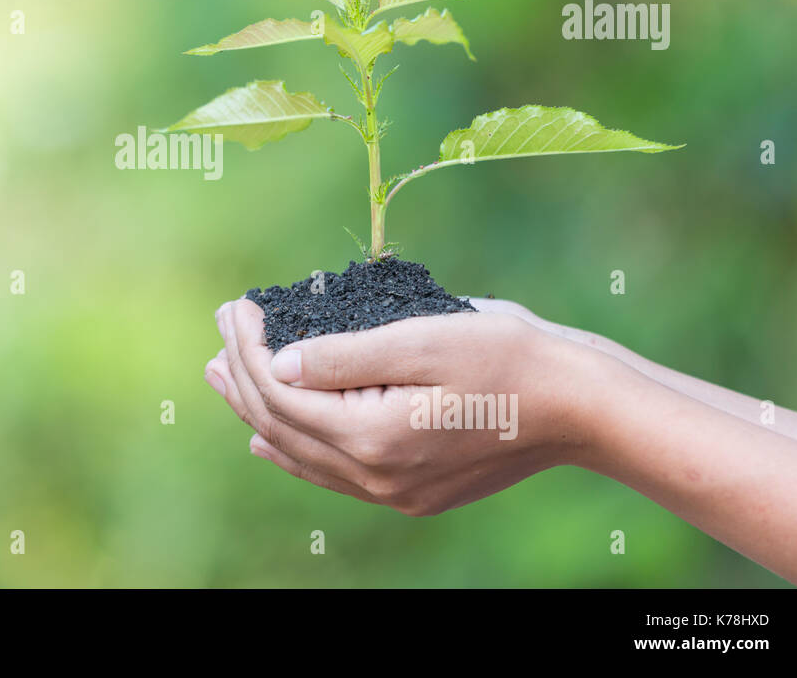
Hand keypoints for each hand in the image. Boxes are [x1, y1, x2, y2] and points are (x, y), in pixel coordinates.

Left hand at [204, 298, 603, 514]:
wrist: (579, 408)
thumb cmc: (509, 359)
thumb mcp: (423, 340)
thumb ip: (344, 356)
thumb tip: (277, 364)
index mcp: (374, 436)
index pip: (281, 393)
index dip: (249, 348)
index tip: (235, 306)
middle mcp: (376, 475)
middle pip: (282, 425)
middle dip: (241, 374)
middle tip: (217, 331)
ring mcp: (393, 490)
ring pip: (301, 452)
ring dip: (256, 411)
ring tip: (221, 377)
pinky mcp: (410, 490)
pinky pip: (330, 474)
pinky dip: (292, 449)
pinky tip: (267, 437)